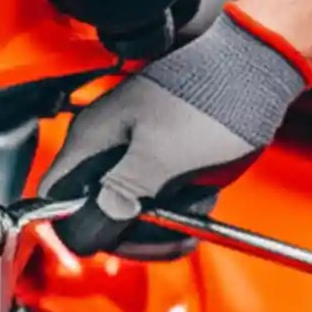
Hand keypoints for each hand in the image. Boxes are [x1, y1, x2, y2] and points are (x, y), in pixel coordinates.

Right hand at [39, 3, 311, 259]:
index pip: (55, 197)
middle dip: (135, 231)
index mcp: (92, 138)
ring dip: (164, 222)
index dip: (78, 227)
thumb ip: (120, 190)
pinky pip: (157, 200)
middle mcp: (105, 146)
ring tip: (194, 207)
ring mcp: (133, 152)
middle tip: (170, 234)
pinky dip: (180, 208)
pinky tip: (201, 199)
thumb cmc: (211, 99)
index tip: (114, 242)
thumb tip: (86, 225)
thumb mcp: (161, 155)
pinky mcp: (159, 158)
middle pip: (95, 212)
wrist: (256, 69)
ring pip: (130, 211)